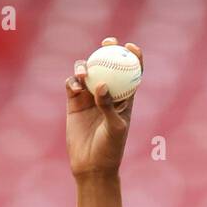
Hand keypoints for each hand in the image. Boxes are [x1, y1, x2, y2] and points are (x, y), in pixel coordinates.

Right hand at [65, 38, 142, 178]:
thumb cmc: (110, 149)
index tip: (131, 46)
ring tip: (83, 73)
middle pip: (109, 65)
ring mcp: (89, 97)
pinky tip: (75, 84)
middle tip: (108, 42)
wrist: (91, 165)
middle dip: (109, 49)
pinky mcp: (73, 102)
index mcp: (125, 99)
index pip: (132, 73)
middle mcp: (107, 94)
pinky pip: (72, 84)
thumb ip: (108, 107)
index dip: (134, 58)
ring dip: (85, 66)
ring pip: (88, 72)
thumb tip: (102, 85)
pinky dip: (73, 81)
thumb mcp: (115, 128)